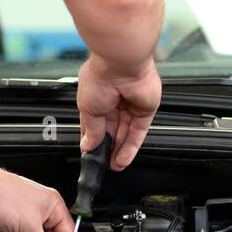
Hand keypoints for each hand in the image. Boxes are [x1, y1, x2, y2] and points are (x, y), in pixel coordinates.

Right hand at [77, 54, 160, 170]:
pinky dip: (131, 147)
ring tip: (113, 166)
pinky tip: (122, 159)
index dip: (93, 140)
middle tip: (103, 163)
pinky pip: (138, 132)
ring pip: (126, 133)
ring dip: (119, 151)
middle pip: (112, 130)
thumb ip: (91, 130)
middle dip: (108, 148)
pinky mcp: (145, 110)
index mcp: (96, 96)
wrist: (121, 65)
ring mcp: (130, 105)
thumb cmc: (101, 77)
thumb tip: (87, 145)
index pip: (94, 124)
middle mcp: (113, 101)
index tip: (91, 155)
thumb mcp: (88, 109)